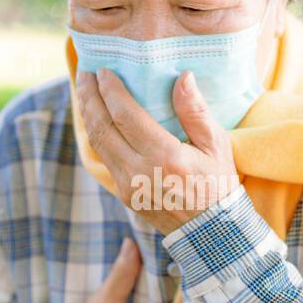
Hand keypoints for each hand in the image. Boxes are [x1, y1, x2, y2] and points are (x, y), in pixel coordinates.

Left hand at [76, 67, 239, 234]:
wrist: (210, 231)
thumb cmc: (217, 183)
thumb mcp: (216, 145)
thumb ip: (196, 111)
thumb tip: (182, 77)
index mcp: (164, 157)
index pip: (125, 115)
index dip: (110, 91)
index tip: (103, 71)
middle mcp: (139, 172)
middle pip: (103, 128)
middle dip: (90, 97)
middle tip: (85, 74)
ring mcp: (128, 186)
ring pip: (99, 144)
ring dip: (89, 115)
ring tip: (86, 91)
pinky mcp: (124, 195)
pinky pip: (105, 158)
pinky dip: (99, 135)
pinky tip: (99, 119)